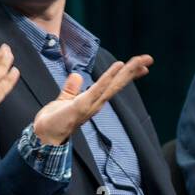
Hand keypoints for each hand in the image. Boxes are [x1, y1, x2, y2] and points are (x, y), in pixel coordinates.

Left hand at [31, 54, 152, 145]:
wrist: (44, 135)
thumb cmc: (54, 120)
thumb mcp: (64, 99)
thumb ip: (71, 88)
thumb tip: (76, 75)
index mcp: (94, 100)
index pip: (114, 84)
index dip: (128, 74)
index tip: (142, 65)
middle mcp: (97, 102)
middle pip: (119, 83)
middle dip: (134, 70)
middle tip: (149, 58)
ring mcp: (91, 104)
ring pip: (113, 85)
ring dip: (127, 72)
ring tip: (139, 61)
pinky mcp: (81, 106)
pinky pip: (97, 89)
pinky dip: (108, 77)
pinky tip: (118, 66)